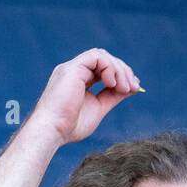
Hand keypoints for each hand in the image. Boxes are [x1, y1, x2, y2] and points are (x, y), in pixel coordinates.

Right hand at [27, 48, 141, 146]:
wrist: (52, 131)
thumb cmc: (70, 126)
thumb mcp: (99, 108)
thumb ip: (112, 96)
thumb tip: (131, 88)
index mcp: (78, 80)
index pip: (103, 69)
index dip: (120, 75)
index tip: (134, 88)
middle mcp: (74, 71)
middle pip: (104, 60)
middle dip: (123, 71)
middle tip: (134, 87)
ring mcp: (72, 68)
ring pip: (102, 55)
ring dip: (118, 70)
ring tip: (124, 88)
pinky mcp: (72, 68)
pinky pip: (96, 56)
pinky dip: (109, 67)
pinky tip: (112, 83)